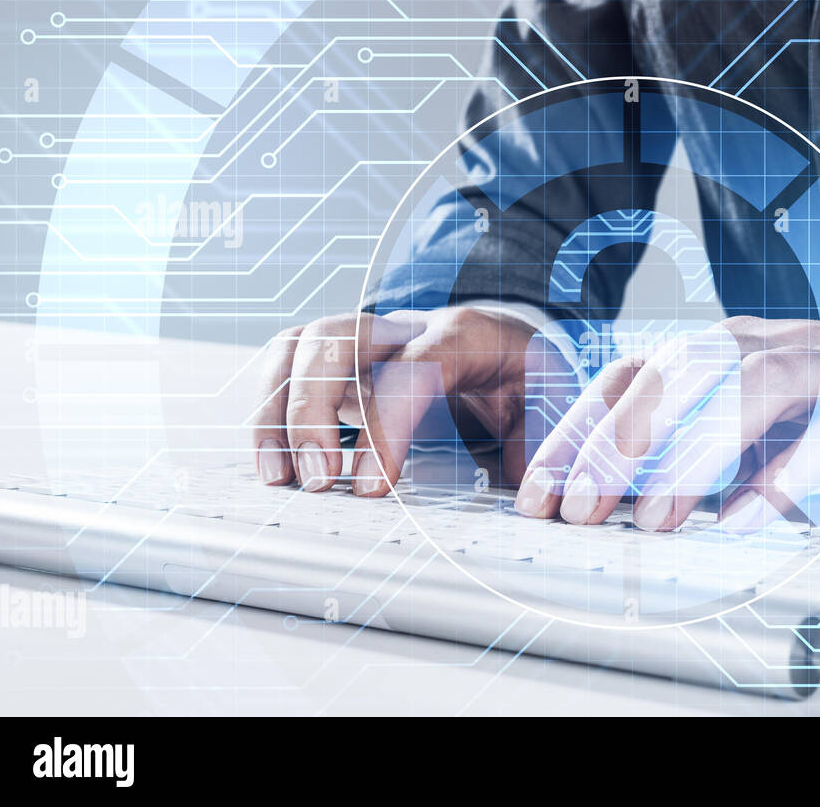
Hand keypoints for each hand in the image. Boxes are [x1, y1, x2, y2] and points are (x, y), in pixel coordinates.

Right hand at [249, 307, 539, 494]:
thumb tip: (527, 494)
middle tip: (319, 480)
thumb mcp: (550, 402)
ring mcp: (366, 335)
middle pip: (339, 340)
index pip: (414, 367)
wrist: (508, 342)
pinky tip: (273, 463)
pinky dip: (269, 409)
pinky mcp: (339, 355)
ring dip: (279, 410)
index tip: (370, 484)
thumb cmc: (524, 378)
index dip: (385, 423)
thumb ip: (539, 442)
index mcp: (465, 334)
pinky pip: (286, 363)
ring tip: (280, 477)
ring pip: (300, 346)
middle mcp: (406, 325)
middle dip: (316, 410)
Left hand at [514, 316, 819, 531]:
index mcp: (719, 349)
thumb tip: (624, 507)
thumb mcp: (744, 428)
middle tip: (582, 507)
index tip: (539, 492)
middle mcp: (763, 342)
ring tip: (655, 518)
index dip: (579, 429)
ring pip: (752, 385)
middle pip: (679, 369)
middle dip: (621, 438)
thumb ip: (691, 455)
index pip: (632, 374)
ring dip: (696, 452)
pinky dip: (790, 470)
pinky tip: (749, 516)